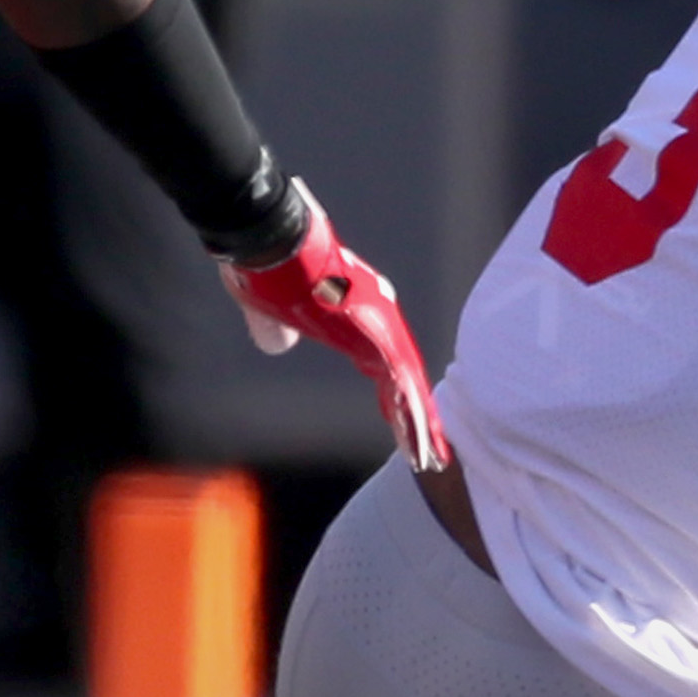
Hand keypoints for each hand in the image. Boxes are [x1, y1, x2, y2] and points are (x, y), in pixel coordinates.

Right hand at [219, 185, 447, 472]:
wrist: (270, 237)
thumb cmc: (266, 267)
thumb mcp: (269, 308)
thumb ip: (276, 329)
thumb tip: (277, 344)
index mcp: (357, 317)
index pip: (384, 366)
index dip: (395, 397)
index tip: (401, 424)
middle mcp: (378, 319)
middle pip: (405, 377)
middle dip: (416, 417)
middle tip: (431, 454)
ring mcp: (380, 323)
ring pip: (409, 383)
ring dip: (418, 422)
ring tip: (430, 458)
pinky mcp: (376, 330)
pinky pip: (402, 379)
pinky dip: (411, 410)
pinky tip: (420, 438)